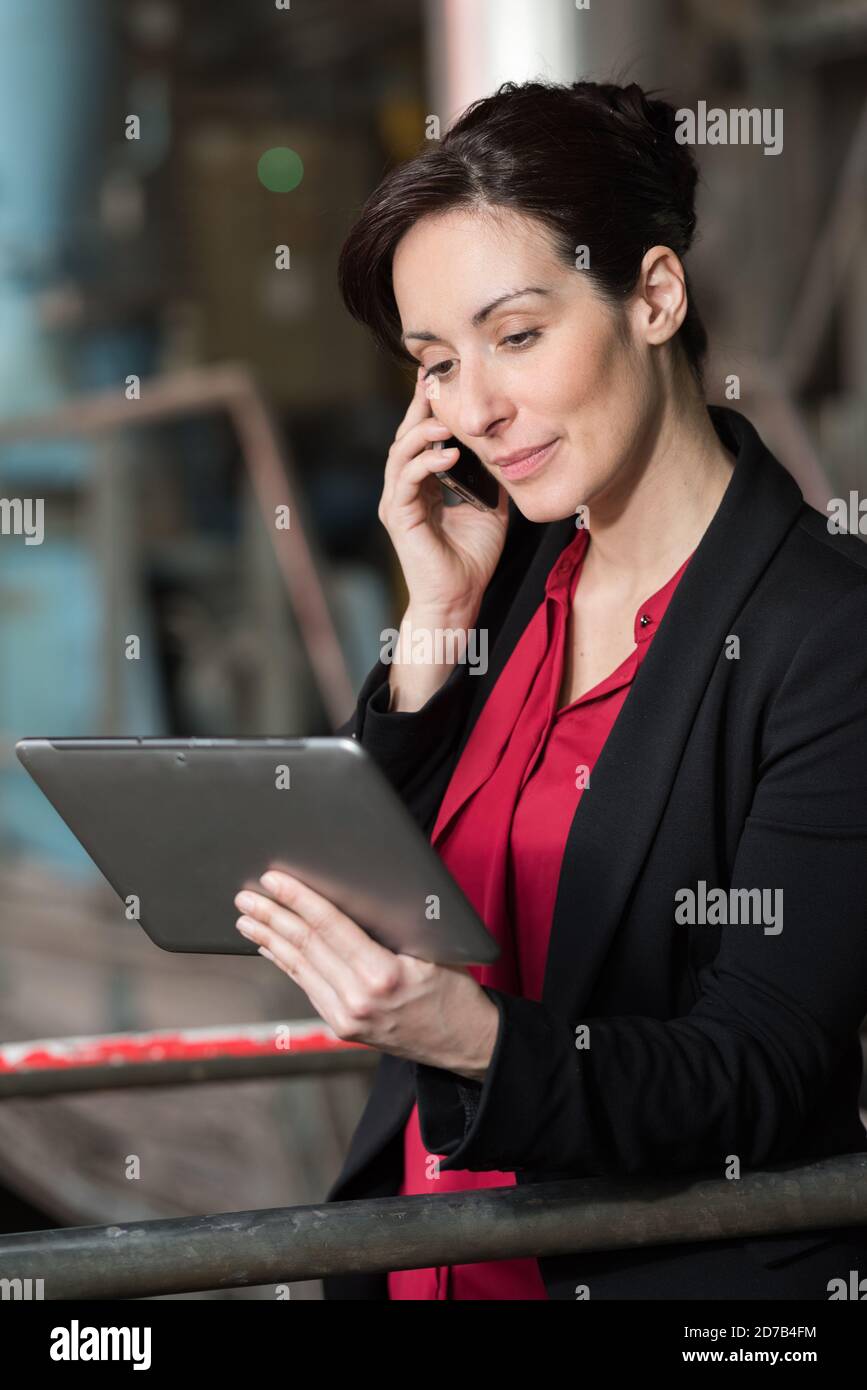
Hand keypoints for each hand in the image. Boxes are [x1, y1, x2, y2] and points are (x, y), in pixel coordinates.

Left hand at [234, 869, 499, 1080]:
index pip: (329, 926)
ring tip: (247, 919)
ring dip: (270, 939)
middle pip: (306, 946)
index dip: (298, 899)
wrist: (465, 1043)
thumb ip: (393, 924)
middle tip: (246, 896)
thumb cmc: (454, 989)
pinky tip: (271, 948)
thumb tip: (351, 890)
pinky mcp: (342, 1028)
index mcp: (382, 975)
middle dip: (272, 916)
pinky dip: (286, 964)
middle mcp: (358, 999)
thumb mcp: (432, 948)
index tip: (274, 879)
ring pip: (300, 968)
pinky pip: (308, 987)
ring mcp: (347, 1018)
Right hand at [378, 367, 508, 621]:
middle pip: (406, 437)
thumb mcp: (489, 508)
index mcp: (424, 486)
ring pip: (400, 454)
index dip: (430, 411)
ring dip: (422, 433)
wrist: (459, 598)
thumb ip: (488, 478)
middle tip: (433, 380)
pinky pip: (407, 480)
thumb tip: (504, 449)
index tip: (442, 382)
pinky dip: (426, 463)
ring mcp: (397, 502)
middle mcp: (405, 490)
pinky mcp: (398, 517)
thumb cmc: (472, 559)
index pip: (422, 440)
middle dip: (419, 408)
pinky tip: (449, 453)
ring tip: (445, 420)